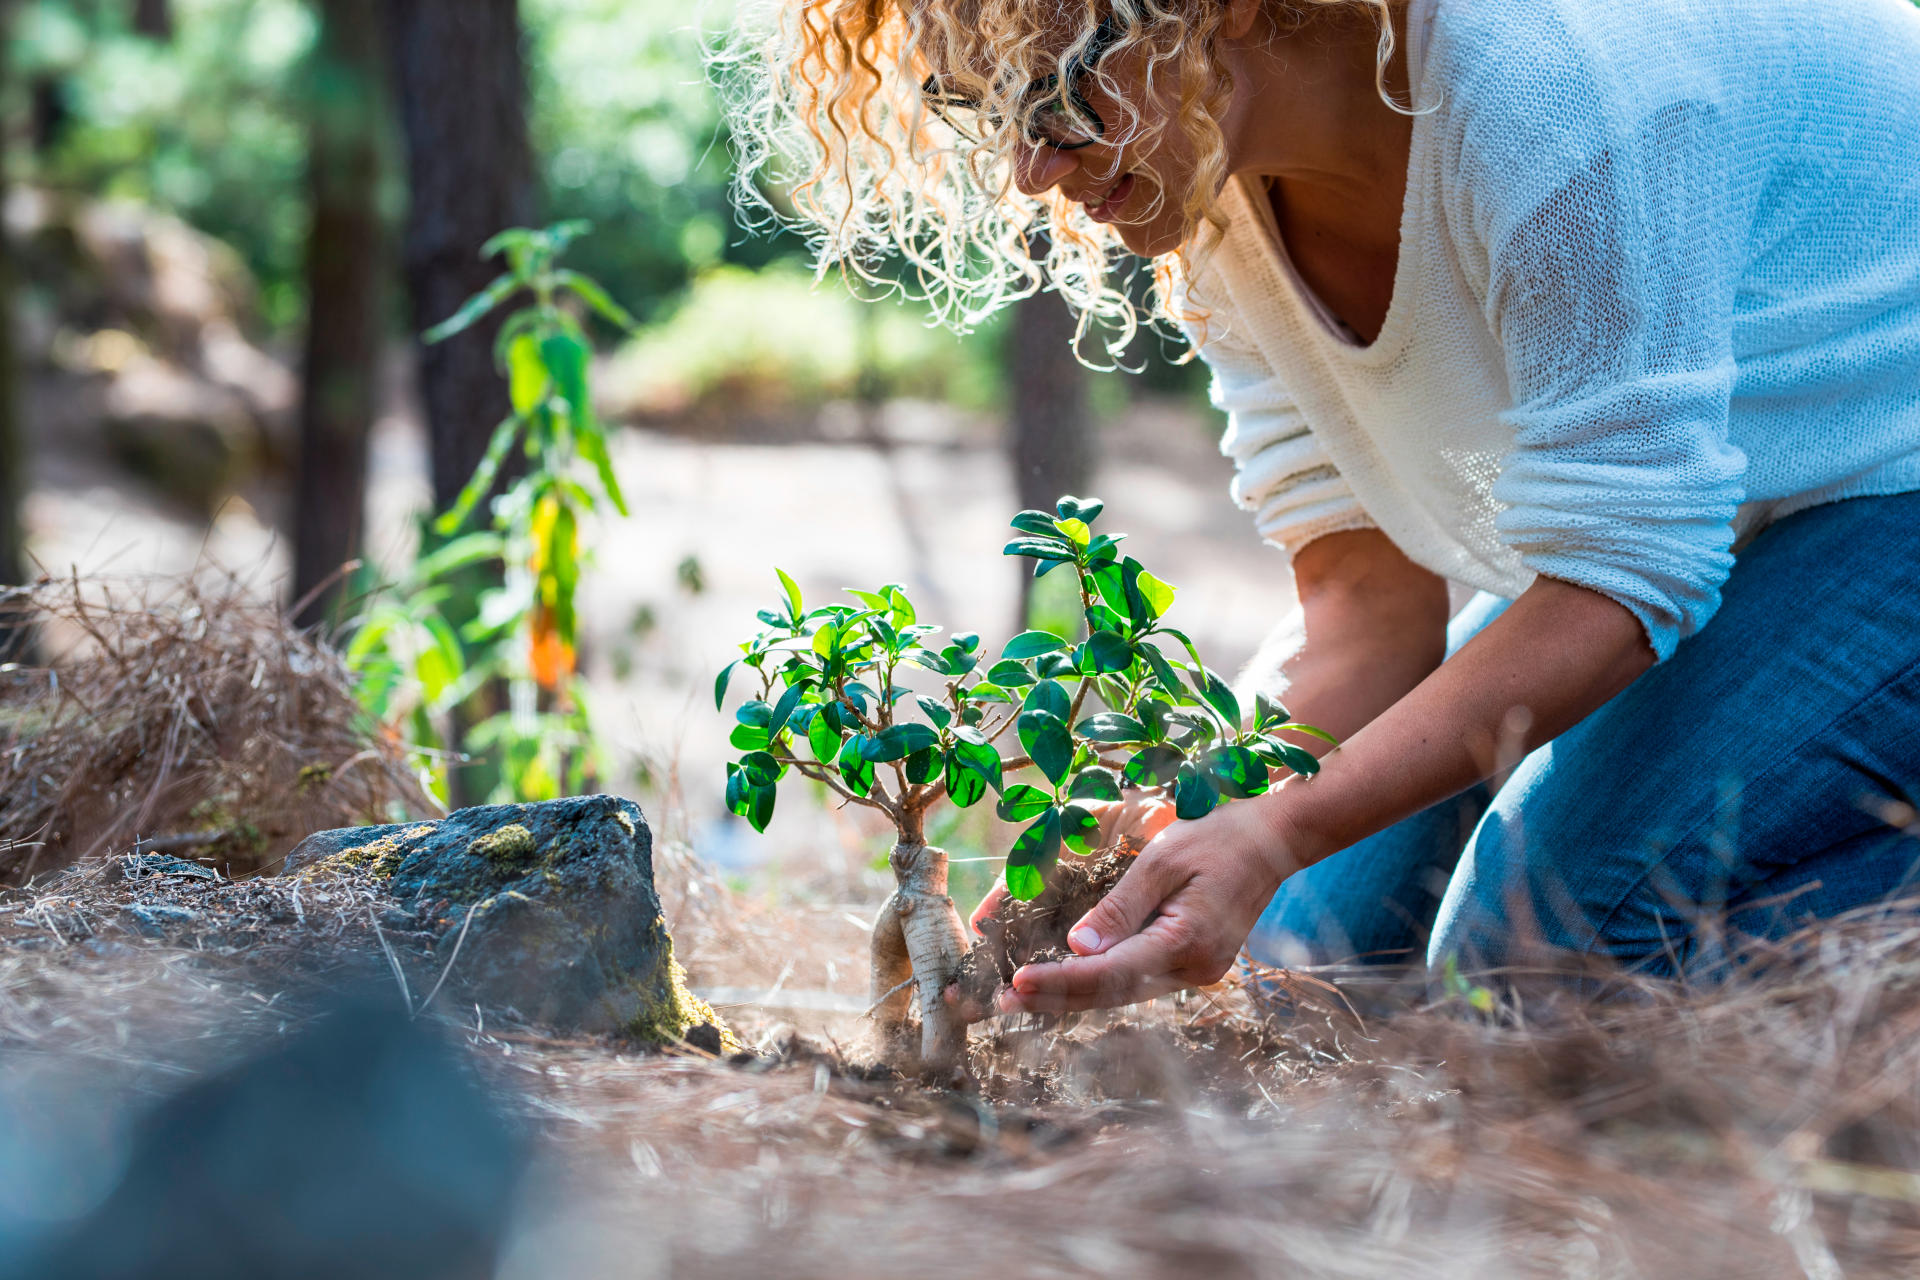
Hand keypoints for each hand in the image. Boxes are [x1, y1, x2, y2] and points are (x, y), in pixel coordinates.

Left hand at [995, 791, 1301, 1014]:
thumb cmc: (1218, 836)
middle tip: (1002, 1002)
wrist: (1276, 838)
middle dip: (1056, 998)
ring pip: (1124, 993)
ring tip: (1022, 997)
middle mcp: (1194, 968)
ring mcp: (1199, 971)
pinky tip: (1066, 982)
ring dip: (1073, 995)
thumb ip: (1119, 907)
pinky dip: (1100, 983)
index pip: (1110, 974)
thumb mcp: (1162, 859)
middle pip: (1113, 993)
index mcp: (1187, 941)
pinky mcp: (1196, 964)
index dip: (1061, 981)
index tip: (1016, 984)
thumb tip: (1078, 947)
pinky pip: (1139, 981)